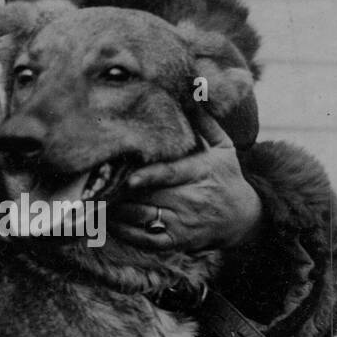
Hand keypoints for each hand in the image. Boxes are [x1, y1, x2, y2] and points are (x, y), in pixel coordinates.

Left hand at [110, 108, 262, 252]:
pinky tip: (108, 221)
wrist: (241, 217)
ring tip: (96, 199)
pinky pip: (145, 239)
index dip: (149, 177)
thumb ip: (206, 124)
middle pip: (150, 196)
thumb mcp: (224, 148)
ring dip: (117, 210)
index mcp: (201, 173)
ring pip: (143, 218)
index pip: (171, 174)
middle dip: (122, 191)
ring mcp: (183, 223)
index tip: (128, 177)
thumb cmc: (226, 177)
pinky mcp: (176, 241)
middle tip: (96, 183)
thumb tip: (192, 95)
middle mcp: (192, 200)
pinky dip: (124, 232)